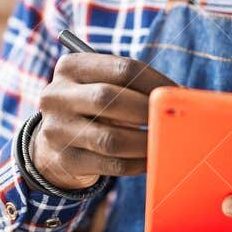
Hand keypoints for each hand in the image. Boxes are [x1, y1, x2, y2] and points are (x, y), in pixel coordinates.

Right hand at [29, 53, 176, 190]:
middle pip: (109, 98)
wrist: (52, 144)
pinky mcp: (66, 160)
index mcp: (70, 67)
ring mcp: (57, 130)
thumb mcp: (98, 86)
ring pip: (111, 138)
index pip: (122, 68)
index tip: (177, 93)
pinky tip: (150, 158)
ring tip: (163, 140)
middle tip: (169, 118)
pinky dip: (138, 163)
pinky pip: (112, 165)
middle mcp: (57, 96)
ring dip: (145, 141)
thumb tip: (179, 96)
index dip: (156, 81)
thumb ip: (130, 85)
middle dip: (147, 110)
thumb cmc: (90, 108)